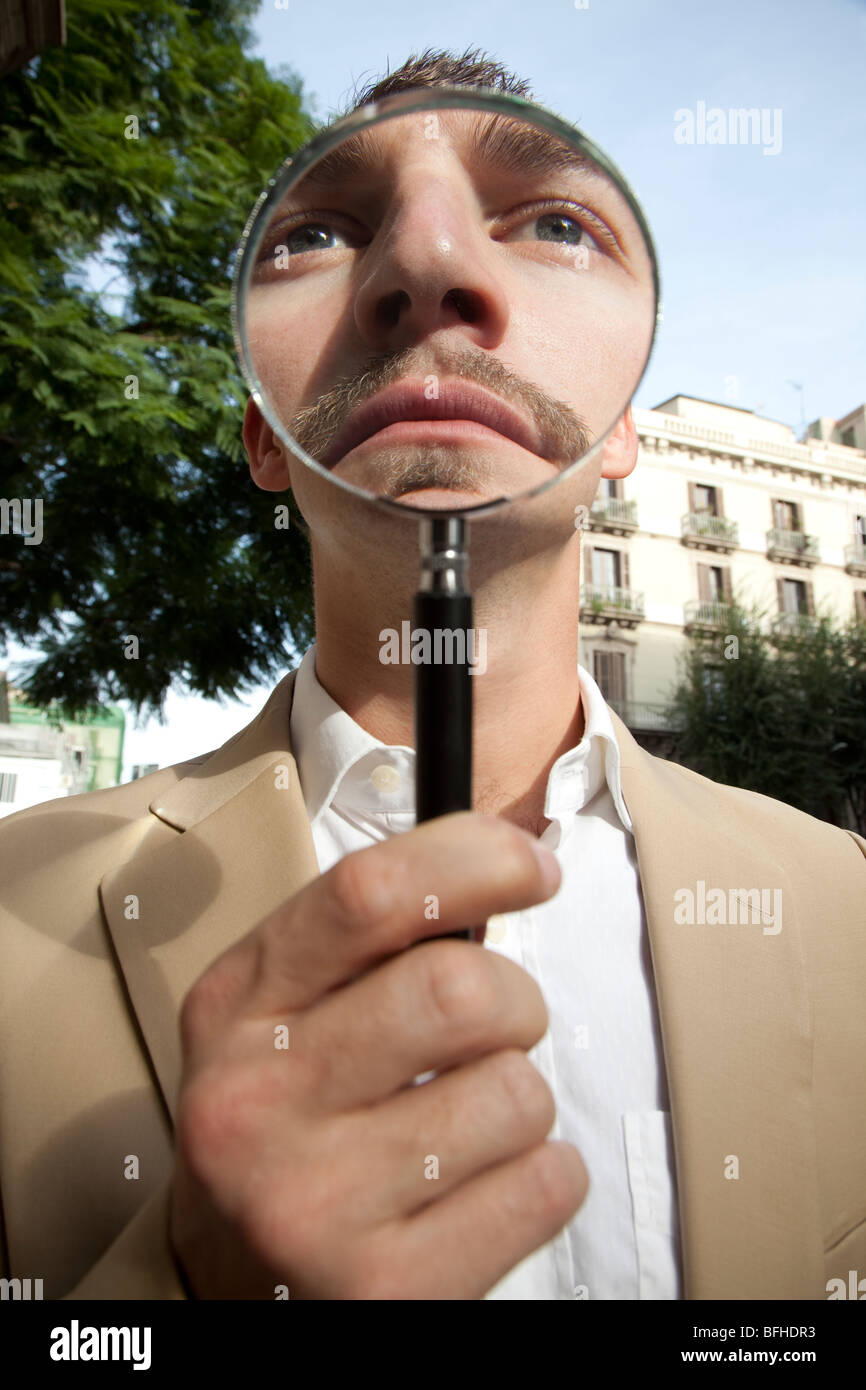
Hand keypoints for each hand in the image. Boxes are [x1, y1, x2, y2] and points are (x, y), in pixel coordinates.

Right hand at [169, 811, 588, 1298]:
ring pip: (517, 1093)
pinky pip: (542, 1186)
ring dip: (523, 1098)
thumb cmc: (295, 1107)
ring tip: (466, 1122)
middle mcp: (254, 1100)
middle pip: (458, 991)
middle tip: (496, 1028)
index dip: (474, 859)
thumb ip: (374, 931)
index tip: (533, 869)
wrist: (230, 1270)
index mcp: (236, 1004)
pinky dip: (544, 1175)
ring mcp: (310, 1202)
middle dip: (513, 1001)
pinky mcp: (380, 1287)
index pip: (366, 894)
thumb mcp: (289, 1002)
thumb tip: (513, 854)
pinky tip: (480, 1185)